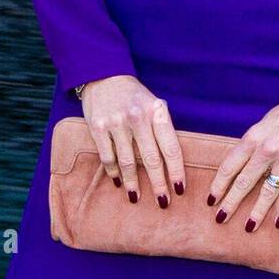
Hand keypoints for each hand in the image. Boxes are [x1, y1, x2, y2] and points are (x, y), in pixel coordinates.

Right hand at [79, 75, 184, 207]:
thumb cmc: (134, 96)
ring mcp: (116, 122)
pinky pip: (107, 157)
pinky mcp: (98, 127)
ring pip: (127, 162)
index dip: (177, 171)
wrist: (104, 75)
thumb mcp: (154, 104)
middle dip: (159, 184)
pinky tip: (118, 181)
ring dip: (133, 183)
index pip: (171, 147)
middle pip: (151, 159)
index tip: (180, 189)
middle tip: (163, 202)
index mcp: (156, 111)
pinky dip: (113, 172)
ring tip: (137, 196)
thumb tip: (173, 163)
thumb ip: (162, 128)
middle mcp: (137, 117)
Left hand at [207, 103, 278, 231]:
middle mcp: (267, 149)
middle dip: (231, 202)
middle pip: (244, 182)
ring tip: (249, 227)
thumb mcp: (263, 125)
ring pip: (268, 190)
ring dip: (257, 211)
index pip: (230, 166)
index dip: (219, 184)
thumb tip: (238, 165)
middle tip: (220, 218)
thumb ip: (251, 145)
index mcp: (253, 138)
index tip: (211, 199)